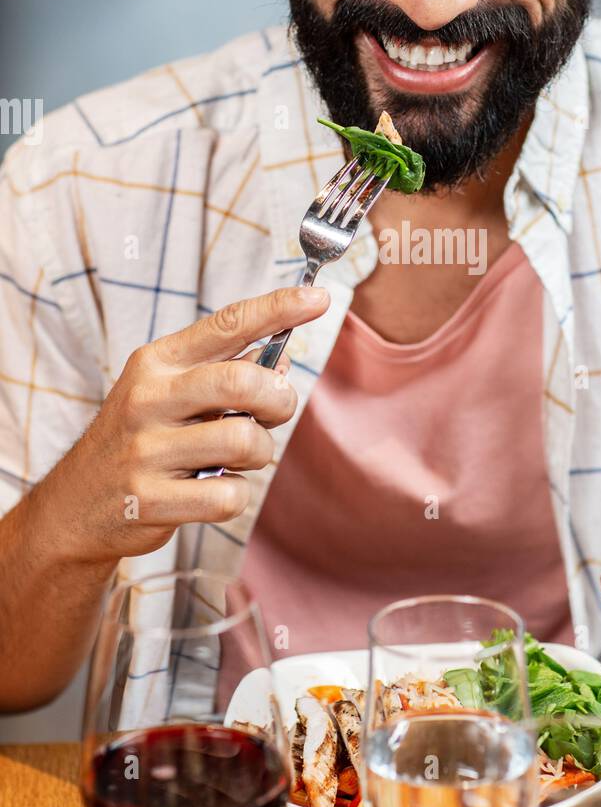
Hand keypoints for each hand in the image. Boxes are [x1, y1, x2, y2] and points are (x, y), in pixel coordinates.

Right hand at [62, 286, 329, 559]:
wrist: (75, 506)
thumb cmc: (140, 440)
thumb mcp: (170, 393)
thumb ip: (225, 372)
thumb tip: (282, 360)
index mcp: (157, 362)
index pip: (227, 323)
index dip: (278, 308)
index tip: (318, 299)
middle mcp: (147, 399)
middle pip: (243, 382)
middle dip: (278, 400)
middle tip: (275, 414)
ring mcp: (145, 451)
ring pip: (244, 440)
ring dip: (260, 454)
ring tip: (238, 459)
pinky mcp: (148, 501)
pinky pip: (229, 497)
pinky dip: (237, 496)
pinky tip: (215, 490)